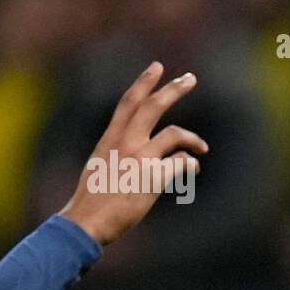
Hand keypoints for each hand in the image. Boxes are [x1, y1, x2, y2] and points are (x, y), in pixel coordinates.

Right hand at [59, 62, 208, 245]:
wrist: (86, 221)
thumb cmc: (92, 199)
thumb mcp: (99, 166)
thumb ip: (118, 154)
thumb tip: (142, 157)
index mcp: (109, 139)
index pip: (128, 103)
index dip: (143, 83)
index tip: (157, 67)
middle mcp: (125, 143)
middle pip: (153, 107)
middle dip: (174, 90)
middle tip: (191, 79)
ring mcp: (140, 158)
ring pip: (174, 133)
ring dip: (192, 138)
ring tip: (203, 147)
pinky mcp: (153, 177)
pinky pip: (181, 163)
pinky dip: (190, 164)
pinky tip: (192, 169)